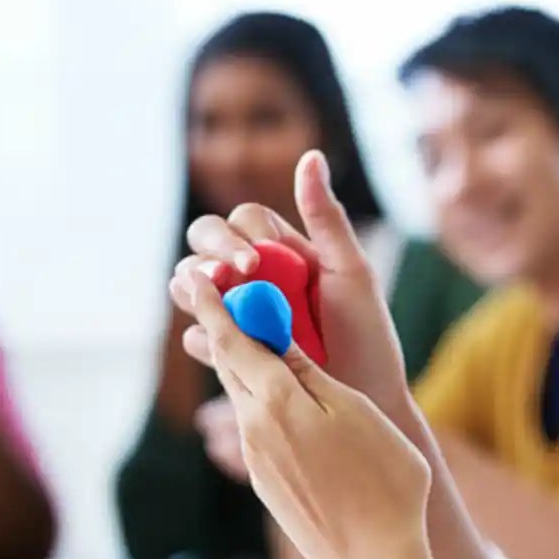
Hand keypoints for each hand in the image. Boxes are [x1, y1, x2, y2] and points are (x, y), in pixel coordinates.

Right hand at [171, 151, 419, 437]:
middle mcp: (256, 276)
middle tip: (225, 281)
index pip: (243, 220)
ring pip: (191, 287)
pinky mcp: (231, 352)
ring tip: (211, 306)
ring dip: (192, 290)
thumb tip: (311, 155)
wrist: (367, 402)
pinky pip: (200, 338)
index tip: (253, 264)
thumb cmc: (368, 335)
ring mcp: (239, 313)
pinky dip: (204, 337)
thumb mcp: (353, 273)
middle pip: (205, 247)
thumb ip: (326, 218)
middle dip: (207, 259)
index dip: (238, 236)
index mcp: (285, 250)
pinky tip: (220, 346)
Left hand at [185, 269, 432, 558]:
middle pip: (227, 365)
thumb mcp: (352, 412)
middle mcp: (255, 427)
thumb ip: (311, 373)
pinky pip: (252, 423)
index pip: (234, 341)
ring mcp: (257, 458)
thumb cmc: (381, 480)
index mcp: (277, 402)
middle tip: (205, 290)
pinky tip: (268, 392)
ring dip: (233, 359)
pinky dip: (250, 394)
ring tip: (234, 332)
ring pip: (239, 395)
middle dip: (217, 325)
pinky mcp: (266, 480)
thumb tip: (277, 339)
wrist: (372, 558)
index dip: (215, 306)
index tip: (198, 277)